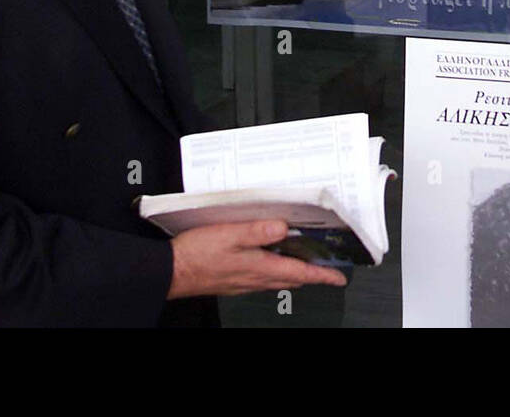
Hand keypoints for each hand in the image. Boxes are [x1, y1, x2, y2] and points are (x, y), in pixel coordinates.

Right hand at [166, 220, 347, 298]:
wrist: (171, 273)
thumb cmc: (197, 255)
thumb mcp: (229, 235)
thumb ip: (257, 231)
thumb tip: (284, 227)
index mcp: (259, 267)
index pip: (299, 273)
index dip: (322, 275)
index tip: (338, 278)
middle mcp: (256, 278)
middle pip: (293, 278)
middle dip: (312, 275)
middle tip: (327, 269)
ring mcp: (245, 282)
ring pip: (278, 279)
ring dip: (294, 273)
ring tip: (305, 263)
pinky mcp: (234, 282)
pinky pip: (263, 279)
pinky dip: (275, 271)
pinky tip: (270, 262)